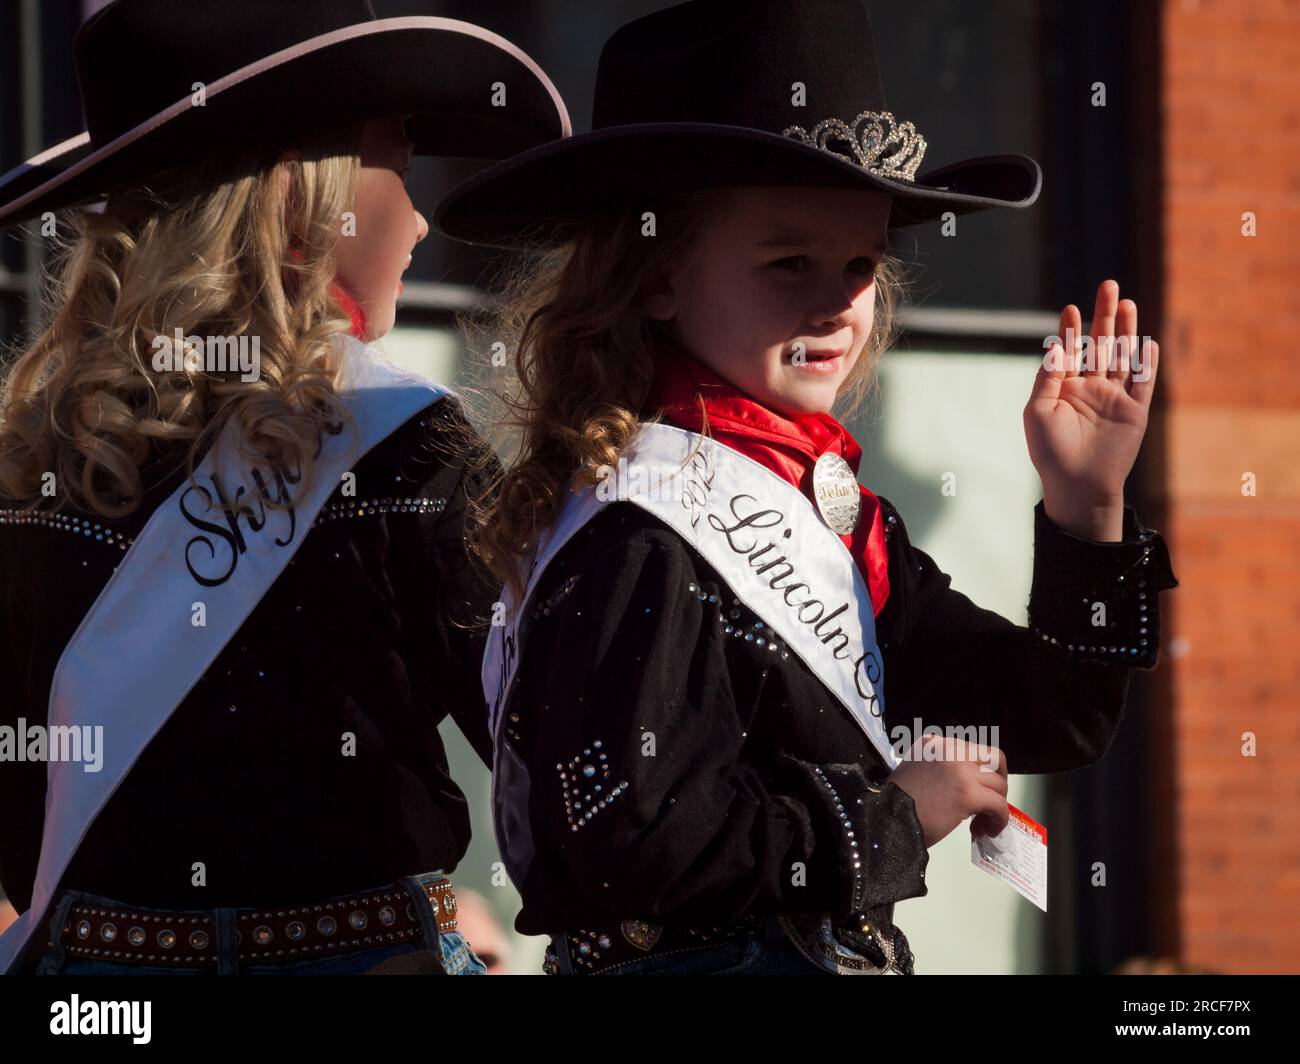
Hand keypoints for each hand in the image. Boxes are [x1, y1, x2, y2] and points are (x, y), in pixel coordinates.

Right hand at [890, 734, 1008, 848]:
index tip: (974, 795)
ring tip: (982, 825)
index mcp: (935, 743)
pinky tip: (988, 830)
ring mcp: (960, 770)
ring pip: (999, 784)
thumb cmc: (897, 803)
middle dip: (998, 782)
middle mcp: (950, 749)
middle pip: (994, 758)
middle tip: (989, 803)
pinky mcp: (968, 794)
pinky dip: (999, 820)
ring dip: (996, 806)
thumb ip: (940, 768)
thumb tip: (966, 785)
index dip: (980, 773)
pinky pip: (999, 805)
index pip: (973, 749)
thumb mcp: (916, 771)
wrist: (887, 820)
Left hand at [1024, 279, 1160, 540]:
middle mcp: (1091, 388)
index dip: (1070, 329)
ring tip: (1128, 302)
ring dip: (1126, 330)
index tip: (1070, 309)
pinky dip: (1146, 361)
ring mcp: (1114, 398)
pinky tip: (1148, 341)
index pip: (1070, 350)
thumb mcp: (1039, 412)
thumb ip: (1048, 379)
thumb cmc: (1051, 452)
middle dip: (1104, 316)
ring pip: (1123, 356)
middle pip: (1100, 344)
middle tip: (1108, 286)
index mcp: (1065, 388)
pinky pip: (1143, 382)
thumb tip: (1055, 348)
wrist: (1077, 485)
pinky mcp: (1134, 411)